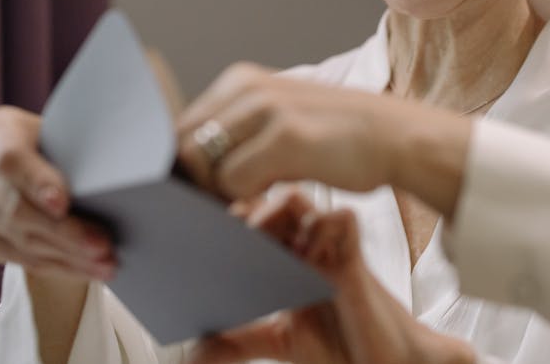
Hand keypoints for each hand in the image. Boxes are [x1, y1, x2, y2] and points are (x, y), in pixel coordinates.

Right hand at [0, 105, 114, 281]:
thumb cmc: (64, 138)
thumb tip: (125, 166)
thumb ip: (85, 143)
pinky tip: (87, 269)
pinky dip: (57, 266)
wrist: (38, 157)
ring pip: (19, 239)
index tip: (64, 204)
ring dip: (67, 256)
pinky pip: (19, 258)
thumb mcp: (70, 129)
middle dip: (64, 231)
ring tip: (106, 263)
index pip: (11, 158)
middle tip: (103, 244)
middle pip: (17, 207)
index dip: (37, 182)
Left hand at [175, 62, 471, 216]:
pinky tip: (276, 194)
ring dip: (222, 194)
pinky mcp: (286, 137)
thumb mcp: (277, 120)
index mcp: (240, 80)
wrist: (394, 136)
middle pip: (182, 150)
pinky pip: (234, 183)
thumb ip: (235, 134)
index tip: (203, 191)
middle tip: (228, 203)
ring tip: (258, 195)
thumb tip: (184, 173)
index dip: (184, 168)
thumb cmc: (333, 138)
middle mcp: (247, 88)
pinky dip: (247, 200)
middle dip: (196, 184)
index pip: (178, 130)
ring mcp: (266, 109)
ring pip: (203, 168)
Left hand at [187, 191, 473, 363]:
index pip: (259, 219)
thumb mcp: (279, 342)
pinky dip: (321, 226)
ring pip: (303, 201)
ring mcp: (332, 251)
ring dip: (276, 211)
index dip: (236, 218)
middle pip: (275, 202)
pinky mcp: (355, 262)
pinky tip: (305, 254)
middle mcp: (310, 249)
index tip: (212, 235)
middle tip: (232, 234)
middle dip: (248, 211)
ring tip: (259, 240)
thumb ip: (240, 342)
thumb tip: (193, 352)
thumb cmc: (343, 346)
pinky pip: (343, 219)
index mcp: (290, 261)